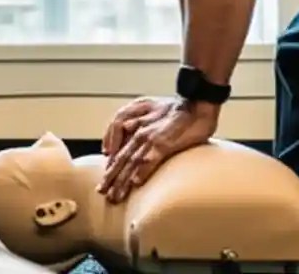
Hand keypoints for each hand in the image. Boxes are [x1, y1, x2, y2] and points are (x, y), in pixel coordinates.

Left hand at [99, 96, 219, 202]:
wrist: (196, 102)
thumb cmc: (176, 108)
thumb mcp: (148, 107)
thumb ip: (136, 119)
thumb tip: (128, 135)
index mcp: (133, 121)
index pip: (115, 145)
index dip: (110, 162)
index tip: (105, 177)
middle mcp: (137, 129)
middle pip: (119, 156)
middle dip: (110, 176)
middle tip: (102, 192)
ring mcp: (148, 136)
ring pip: (130, 161)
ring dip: (122, 180)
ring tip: (115, 195)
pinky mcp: (163, 143)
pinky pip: (149, 160)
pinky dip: (142, 172)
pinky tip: (136, 184)